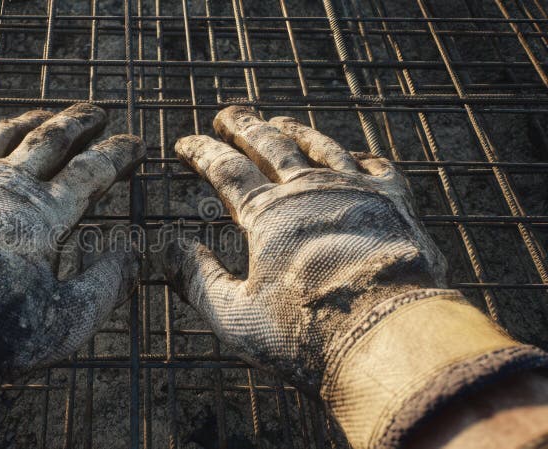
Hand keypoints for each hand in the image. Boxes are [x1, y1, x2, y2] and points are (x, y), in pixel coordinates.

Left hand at [0, 104, 144, 429]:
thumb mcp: (68, 318)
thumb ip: (108, 282)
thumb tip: (135, 252)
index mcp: (47, 213)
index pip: (92, 170)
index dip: (118, 153)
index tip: (137, 142)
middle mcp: (8, 185)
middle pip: (51, 139)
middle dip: (79, 122)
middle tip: (98, 112)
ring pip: (3, 134)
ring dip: (29, 120)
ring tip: (46, 115)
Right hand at [166, 107, 547, 448]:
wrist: (388, 332)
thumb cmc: (305, 331)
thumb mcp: (234, 314)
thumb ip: (197, 279)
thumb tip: (170, 249)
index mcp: (267, 214)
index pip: (225, 170)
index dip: (201, 152)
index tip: (185, 142)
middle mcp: (308, 190)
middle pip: (270, 145)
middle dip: (244, 126)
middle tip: (227, 114)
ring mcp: (355, 190)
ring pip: (320, 147)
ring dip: (296, 132)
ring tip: (280, 123)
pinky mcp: (394, 202)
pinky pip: (376, 166)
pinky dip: (359, 157)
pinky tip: (355, 156)